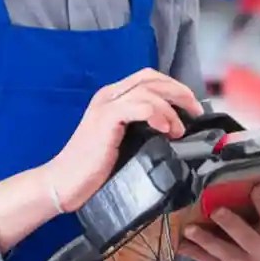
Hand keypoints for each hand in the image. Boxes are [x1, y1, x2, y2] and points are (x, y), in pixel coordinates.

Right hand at [44, 68, 202, 211]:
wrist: (63, 182)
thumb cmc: (93, 168)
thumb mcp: (124, 143)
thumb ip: (143, 129)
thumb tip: (175, 129)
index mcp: (113, 97)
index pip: (149, 78)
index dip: (174, 87)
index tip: (192, 107)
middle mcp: (109, 95)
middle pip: (152, 79)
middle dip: (179, 92)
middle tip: (196, 112)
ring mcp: (106, 105)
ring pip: (149, 90)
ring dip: (171, 108)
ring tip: (178, 130)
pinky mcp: (105, 119)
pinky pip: (140, 106)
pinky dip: (157, 114)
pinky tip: (165, 129)